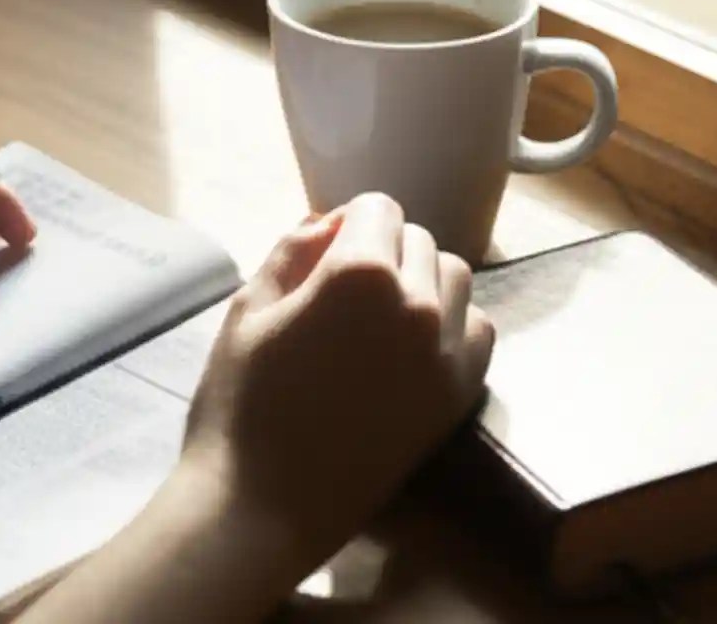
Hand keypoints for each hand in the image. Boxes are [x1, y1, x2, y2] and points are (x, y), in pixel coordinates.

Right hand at [183, 192, 493, 555]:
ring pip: (454, 279)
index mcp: (360, 272)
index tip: (322, 254)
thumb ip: (293, 250)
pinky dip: (451, 325)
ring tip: (379, 316)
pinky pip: (477, 331)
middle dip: (382, 249)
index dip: (345, 224)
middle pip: (418, 240)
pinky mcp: (460, 395)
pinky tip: (410, 347)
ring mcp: (447, 352)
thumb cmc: (239, 405)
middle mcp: (418, 302)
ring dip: (422, 281)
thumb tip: (330, 222)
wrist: (263, 507)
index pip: (377, 208)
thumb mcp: (248, 310)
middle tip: (341, 291)